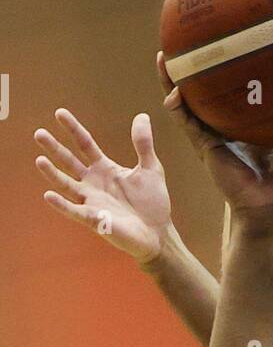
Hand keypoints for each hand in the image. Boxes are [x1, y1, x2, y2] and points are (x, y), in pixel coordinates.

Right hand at [35, 110, 171, 265]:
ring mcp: (92, 201)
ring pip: (66, 185)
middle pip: (69, 162)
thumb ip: (143, 144)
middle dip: (54, 148)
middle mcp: (93, 183)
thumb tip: (142, 116)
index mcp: (105, 169)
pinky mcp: (95, 220)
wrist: (158, 233)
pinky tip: (49, 195)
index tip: (59, 113)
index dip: (73, 129)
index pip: (85, 144)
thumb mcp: (151, 169)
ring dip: (53, 174)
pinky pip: (75, 211)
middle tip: (39, 133)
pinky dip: (62, 205)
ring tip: (39, 160)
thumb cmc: (153, 203)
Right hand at [158, 53, 272, 219]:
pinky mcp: (204, 146)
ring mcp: (212, 134)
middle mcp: (227, 124)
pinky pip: (186, 120)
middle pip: (207, 88)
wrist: (272, 207)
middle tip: (190, 36)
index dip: (230, 67)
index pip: (236, 89)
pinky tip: (173, 87)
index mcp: (248, 122)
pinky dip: (177, 103)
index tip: (228, 38)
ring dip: (175, 78)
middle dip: (196, 65)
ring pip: (188, 100)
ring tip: (167, 54)